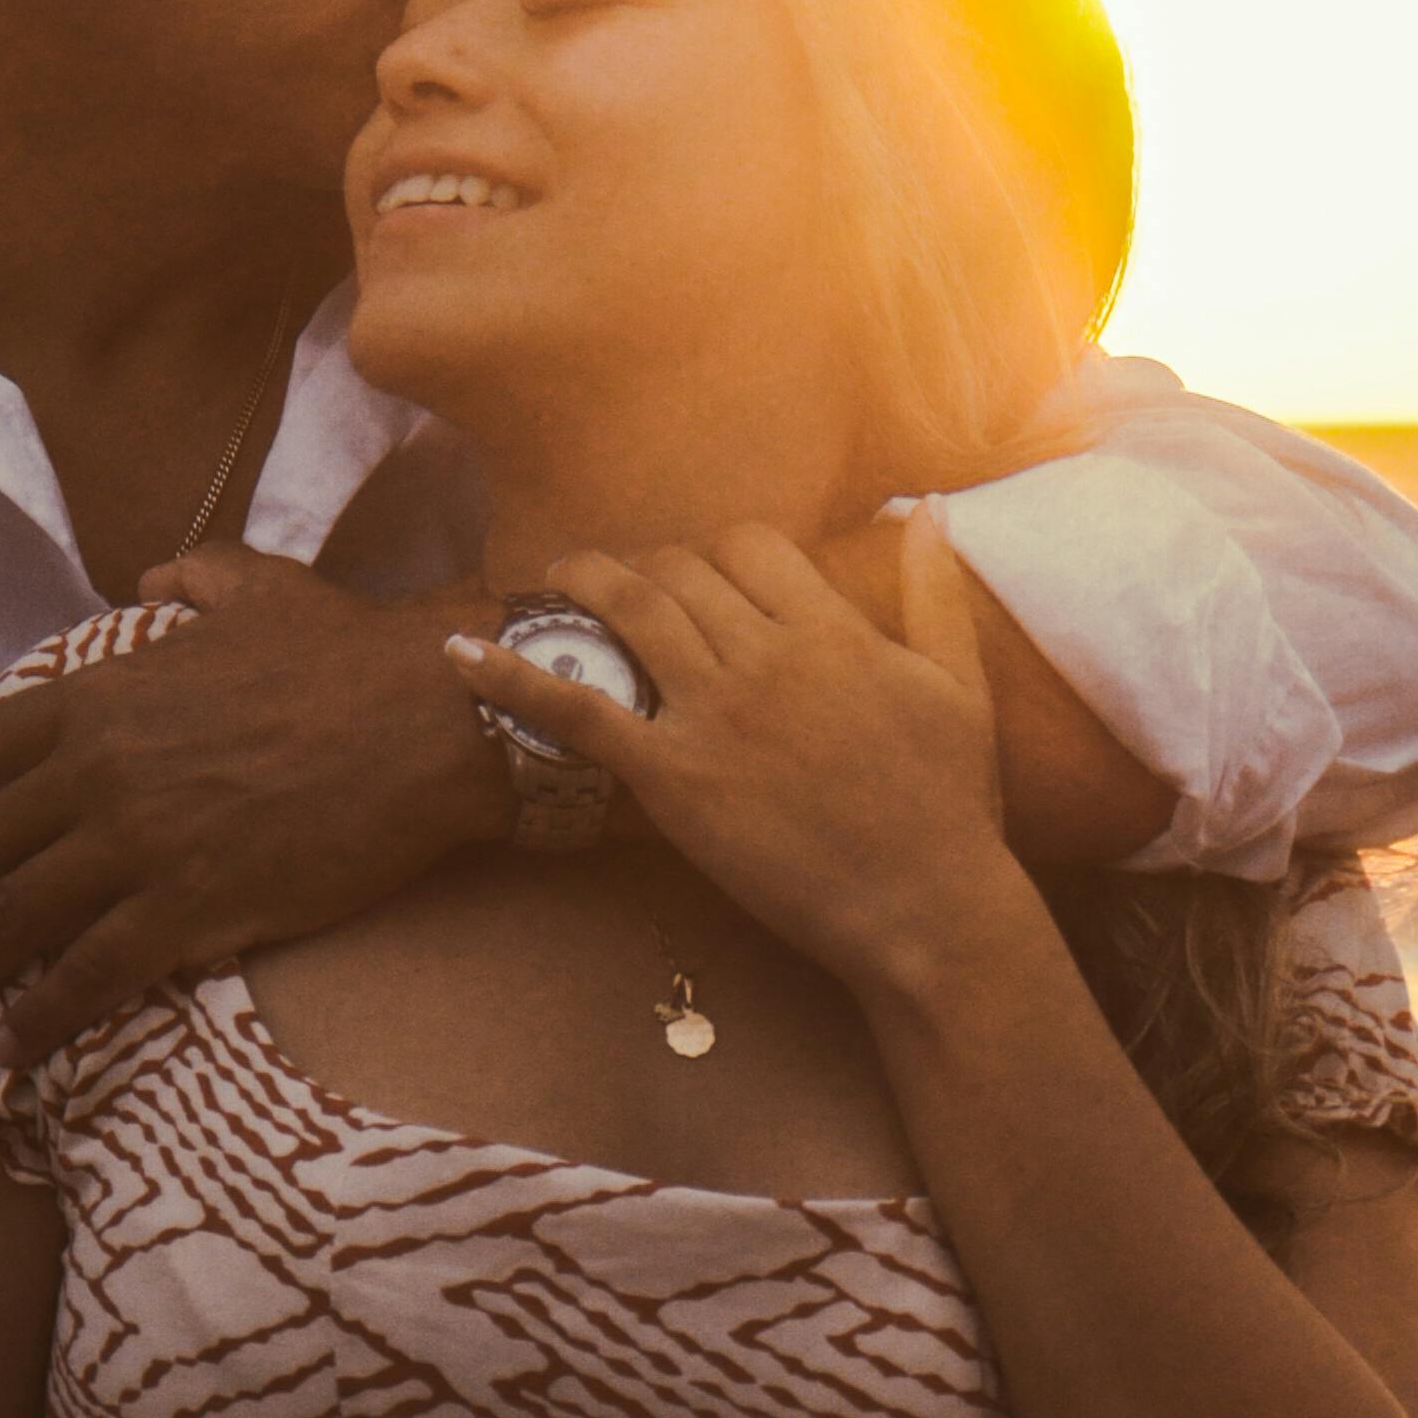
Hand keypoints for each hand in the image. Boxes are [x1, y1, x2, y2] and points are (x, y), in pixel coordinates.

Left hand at [0, 557, 504, 1069]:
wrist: (429, 717)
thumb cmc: (350, 653)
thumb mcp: (256, 588)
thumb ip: (193, 578)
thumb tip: (157, 576)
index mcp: (96, 698)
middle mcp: (95, 772)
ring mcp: (135, 844)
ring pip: (10, 922)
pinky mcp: (187, 909)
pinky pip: (86, 977)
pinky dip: (35, 1020)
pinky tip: (8, 1052)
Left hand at [455, 521, 1023, 1002]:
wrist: (926, 909)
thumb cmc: (950, 806)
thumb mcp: (958, 684)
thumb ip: (934, 590)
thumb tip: (923, 508)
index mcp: (833, 630)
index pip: (748, 545)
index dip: (714, 551)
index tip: (699, 575)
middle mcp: (768, 657)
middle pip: (680, 570)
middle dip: (645, 568)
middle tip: (618, 588)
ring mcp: (715, 716)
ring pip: (630, 611)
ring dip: (579, 585)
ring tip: (550, 584)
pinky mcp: (673, 779)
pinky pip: (579, 711)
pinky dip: (514, 677)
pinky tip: (460, 656)